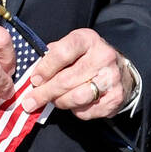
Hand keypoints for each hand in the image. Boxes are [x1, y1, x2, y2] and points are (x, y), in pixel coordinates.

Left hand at [19, 28, 135, 119]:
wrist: (119, 69)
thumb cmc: (86, 59)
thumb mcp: (70, 49)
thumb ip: (51, 57)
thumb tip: (32, 78)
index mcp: (88, 40)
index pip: (62, 53)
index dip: (45, 69)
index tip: (34, 80)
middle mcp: (103, 57)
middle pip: (66, 80)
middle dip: (44, 93)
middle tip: (31, 101)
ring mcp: (112, 77)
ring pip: (76, 98)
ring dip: (60, 102)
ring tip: (55, 100)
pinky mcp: (116, 97)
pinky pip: (87, 111)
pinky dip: (76, 111)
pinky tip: (76, 103)